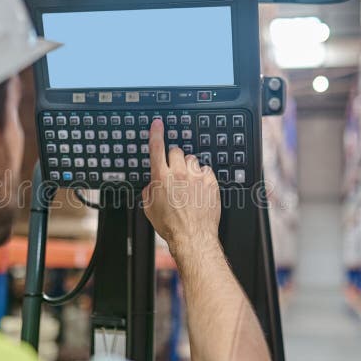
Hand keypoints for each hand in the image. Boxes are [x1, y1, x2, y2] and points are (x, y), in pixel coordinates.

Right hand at [141, 119, 220, 252]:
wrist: (192, 237)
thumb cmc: (171, 225)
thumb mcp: (149, 208)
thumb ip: (149, 189)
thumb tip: (153, 183)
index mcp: (161, 178)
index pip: (157, 147)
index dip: (156, 133)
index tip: (157, 124)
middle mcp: (179, 174)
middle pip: (176, 151)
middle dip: (174, 158)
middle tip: (175, 172)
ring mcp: (196, 177)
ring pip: (192, 160)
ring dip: (189, 167)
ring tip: (189, 184)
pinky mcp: (211, 182)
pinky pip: (206, 170)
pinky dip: (202, 177)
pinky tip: (199, 189)